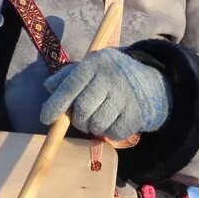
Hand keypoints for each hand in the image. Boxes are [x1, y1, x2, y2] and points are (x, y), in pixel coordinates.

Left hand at [40, 48, 170, 138]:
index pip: (70, 86)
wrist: (153, 83)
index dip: (55, 104)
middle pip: (83, 110)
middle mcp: (110, 77)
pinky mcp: (137, 113)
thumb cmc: (113, 76)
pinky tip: (114, 122)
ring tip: (100, 119)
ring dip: (94, 128)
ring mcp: (125, 95)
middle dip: (79, 121)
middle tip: (83, 120)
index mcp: (95, 64)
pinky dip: (110, 133)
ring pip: (97, 124)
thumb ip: (68, 76)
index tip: (45, 119)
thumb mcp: (92, 68)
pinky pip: (114, 133)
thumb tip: (48, 88)